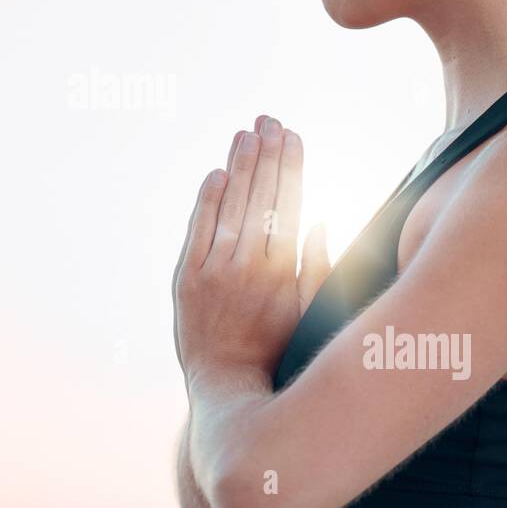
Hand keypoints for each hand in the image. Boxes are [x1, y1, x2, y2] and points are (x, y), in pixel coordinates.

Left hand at [172, 115, 331, 386]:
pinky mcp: (186, 279)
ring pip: (229, 207)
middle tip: (270, 120)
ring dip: (239, 167)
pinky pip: (197, 231)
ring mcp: (213, 271)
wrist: (226, 387)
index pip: (288, 204)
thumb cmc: (278, 352)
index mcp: (282, 272)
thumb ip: (318, 268)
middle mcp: (247, 267)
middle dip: (266, 154)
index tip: (293, 135)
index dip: (290, 166)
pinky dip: (207, 201)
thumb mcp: (311, 315)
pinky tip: (217, 174)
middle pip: (260, 197)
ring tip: (247, 134)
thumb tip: (321, 221)